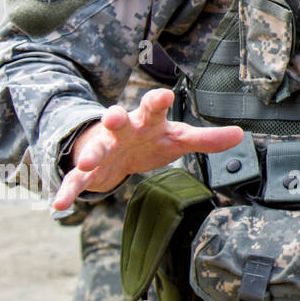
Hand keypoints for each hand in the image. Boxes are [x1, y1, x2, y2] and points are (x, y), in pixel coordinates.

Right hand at [53, 88, 243, 210]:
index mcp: (147, 120)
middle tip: (114, 116)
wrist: (114, 150)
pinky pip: (76, 180)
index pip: (153, 106)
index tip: (162, 95)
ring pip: (95, 148)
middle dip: (115, 117)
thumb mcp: (177, 138)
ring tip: (89, 162)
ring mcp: (103, 148)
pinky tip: (58, 205)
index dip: (157, 100)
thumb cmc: (150, 139)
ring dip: (91, 154)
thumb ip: (206, 139)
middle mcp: (122, 130)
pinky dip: (67, 191)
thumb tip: (241, 134)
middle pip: (118, 120)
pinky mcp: (87, 169)